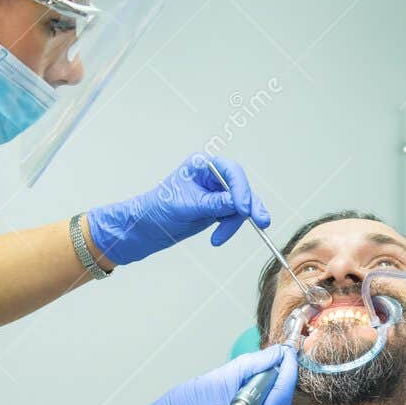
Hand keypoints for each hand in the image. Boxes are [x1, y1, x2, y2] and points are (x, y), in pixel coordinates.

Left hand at [86, 154, 270, 266]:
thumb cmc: (156, 210)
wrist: (144, 229)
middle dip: (249, 206)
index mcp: (201, 166)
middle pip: (240, 188)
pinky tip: (218, 238)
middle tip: (261, 222)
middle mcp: (211, 177)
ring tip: (219, 239)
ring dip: (236, 223)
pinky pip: (234, 216)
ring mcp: (215, 193)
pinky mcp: (217, 209)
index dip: (241, 188)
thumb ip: (213, 204)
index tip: (243, 208)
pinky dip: (230, 228)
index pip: (230, 171)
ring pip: (240, 205)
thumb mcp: (186, 207)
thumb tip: (237, 204)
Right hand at [100, 345, 297, 404]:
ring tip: (265, 367)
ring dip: (271, 387)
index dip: (288, 371)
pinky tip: (254, 383)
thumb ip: (253, 365)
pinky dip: (260, 398)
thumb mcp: (221, 378)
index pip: (281, 397)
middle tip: (278, 356)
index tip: (289, 352)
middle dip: (281, 379)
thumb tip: (275, 354)